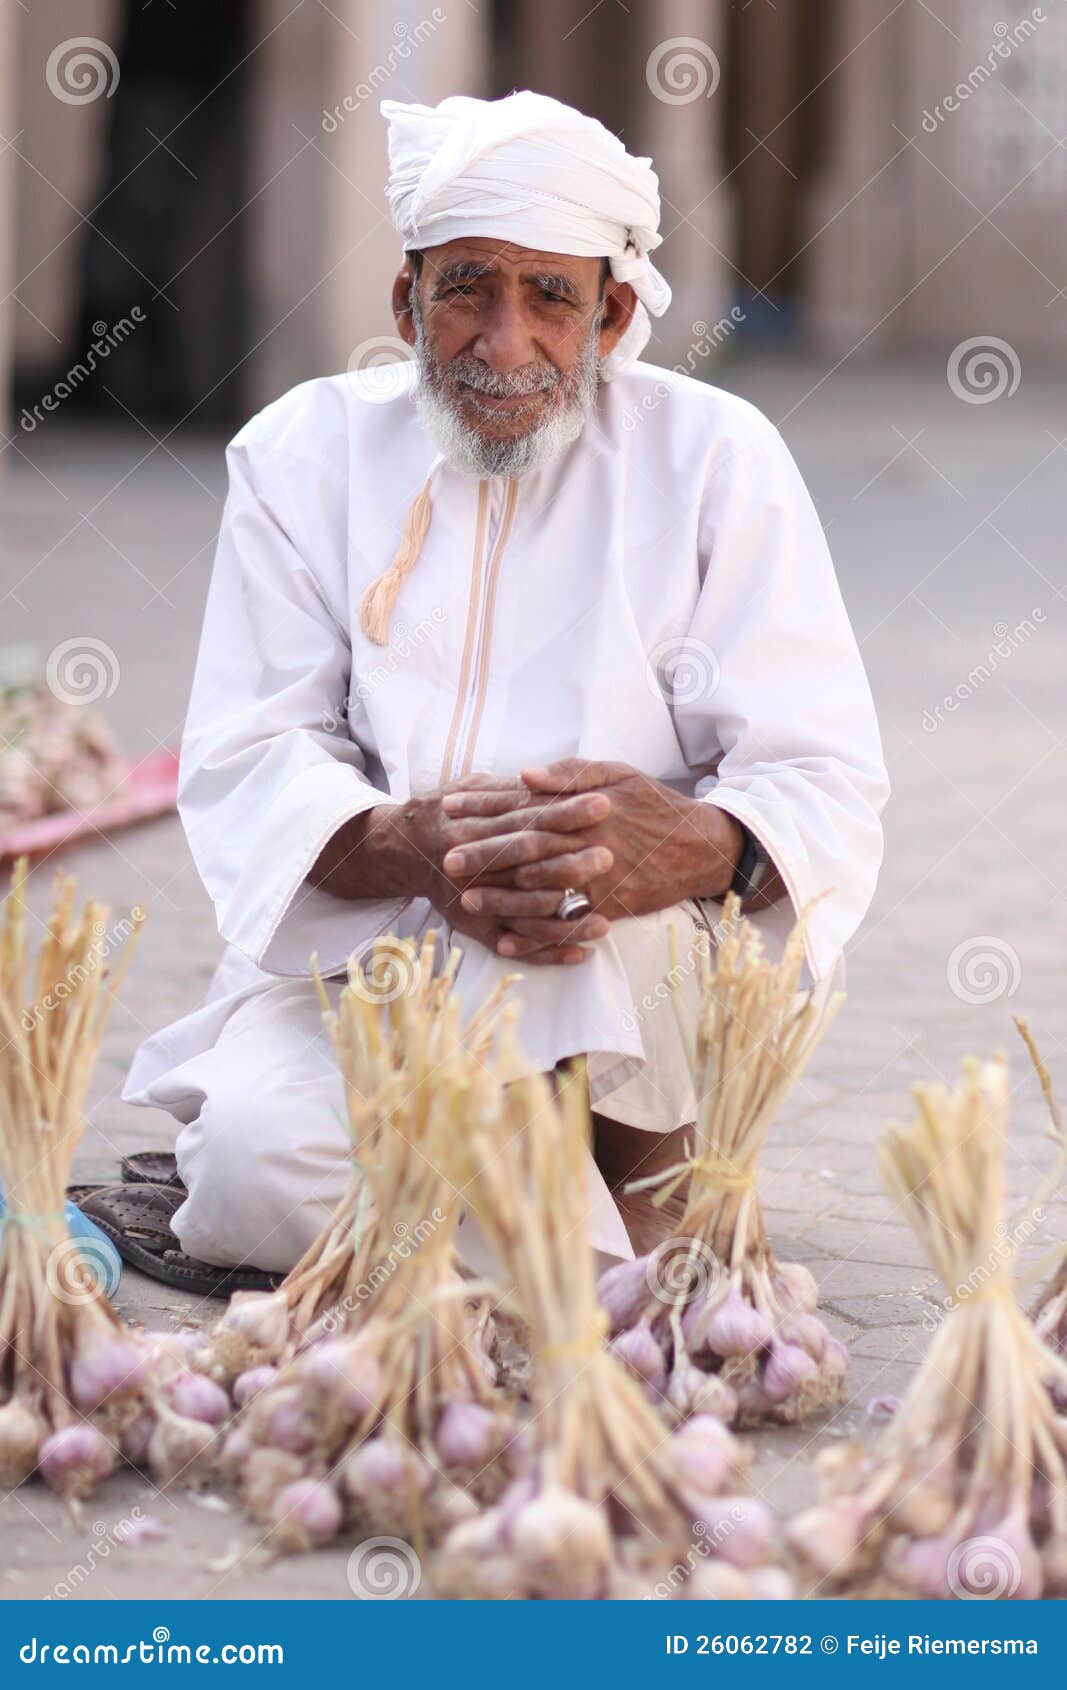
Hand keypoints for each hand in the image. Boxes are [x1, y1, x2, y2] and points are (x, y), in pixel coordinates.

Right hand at [309, 774, 606, 964]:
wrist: (402, 849)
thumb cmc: (448, 812)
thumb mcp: (472, 787)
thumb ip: (510, 788)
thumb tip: (547, 778)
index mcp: (475, 825)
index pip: (528, 817)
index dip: (565, 811)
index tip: (604, 803)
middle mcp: (474, 866)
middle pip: (528, 866)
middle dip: (571, 863)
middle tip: (610, 857)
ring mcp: (475, 902)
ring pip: (524, 915)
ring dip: (566, 920)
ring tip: (607, 920)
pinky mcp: (477, 929)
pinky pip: (515, 946)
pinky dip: (547, 953)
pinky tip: (581, 953)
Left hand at [440, 758, 743, 932]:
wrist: (699, 847)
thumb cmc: (654, 806)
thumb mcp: (618, 773)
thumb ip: (570, 773)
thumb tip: (525, 774)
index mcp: (583, 806)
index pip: (524, 804)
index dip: (485, 806)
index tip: (451, 806)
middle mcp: (587, 841)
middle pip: (525, 847)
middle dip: (483, 852)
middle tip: (446, 857)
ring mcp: (599, 878)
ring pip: (541, 889)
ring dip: (501, 895)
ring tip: (467, 898)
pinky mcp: (610, 907)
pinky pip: (566, 924)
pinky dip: (534, 935)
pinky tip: (505, 938)